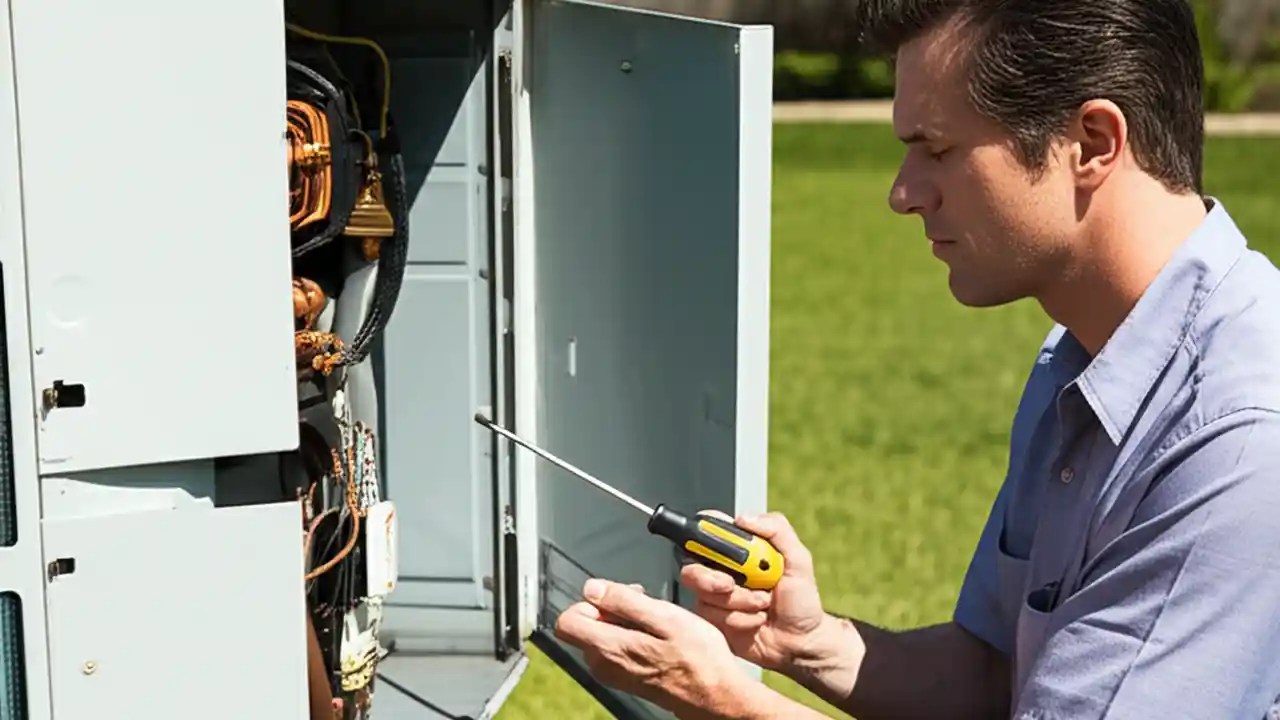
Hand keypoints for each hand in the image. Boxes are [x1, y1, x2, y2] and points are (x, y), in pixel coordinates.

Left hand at [555, 578, 761, 719]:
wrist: (714, 696)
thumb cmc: (698, 658)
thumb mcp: (665, 616)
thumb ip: (623, 601)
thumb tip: (592, 588)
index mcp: (609, 648)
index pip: (566, 622)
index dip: (590, 602)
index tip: (616, 597)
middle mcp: (604, 665)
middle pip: (584, 626)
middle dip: (609, 608)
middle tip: (642, 603)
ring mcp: (614, 674)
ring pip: (600, 636)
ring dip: (622, 621)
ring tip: (654, 620)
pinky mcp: (625, 678)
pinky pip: (614, 650)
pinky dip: (629, 636)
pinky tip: (655, 635)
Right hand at [680, 512, 826, 671]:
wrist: (800, 643)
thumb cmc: (801, 601)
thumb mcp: (799, 560)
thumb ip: (777, 530)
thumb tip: (743, 518)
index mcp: (739, 550)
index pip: (707, 533)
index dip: (701, 536)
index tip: (713, 547)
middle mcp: (722, 570)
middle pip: (692, 566)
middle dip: (711, 578)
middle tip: (731, 585)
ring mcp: (715, 597)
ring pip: (705, 595)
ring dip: (739, 602)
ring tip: (762, 605)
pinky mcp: (714, 621)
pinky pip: (712, 617)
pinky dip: (739, 619)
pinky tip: (755, 620)